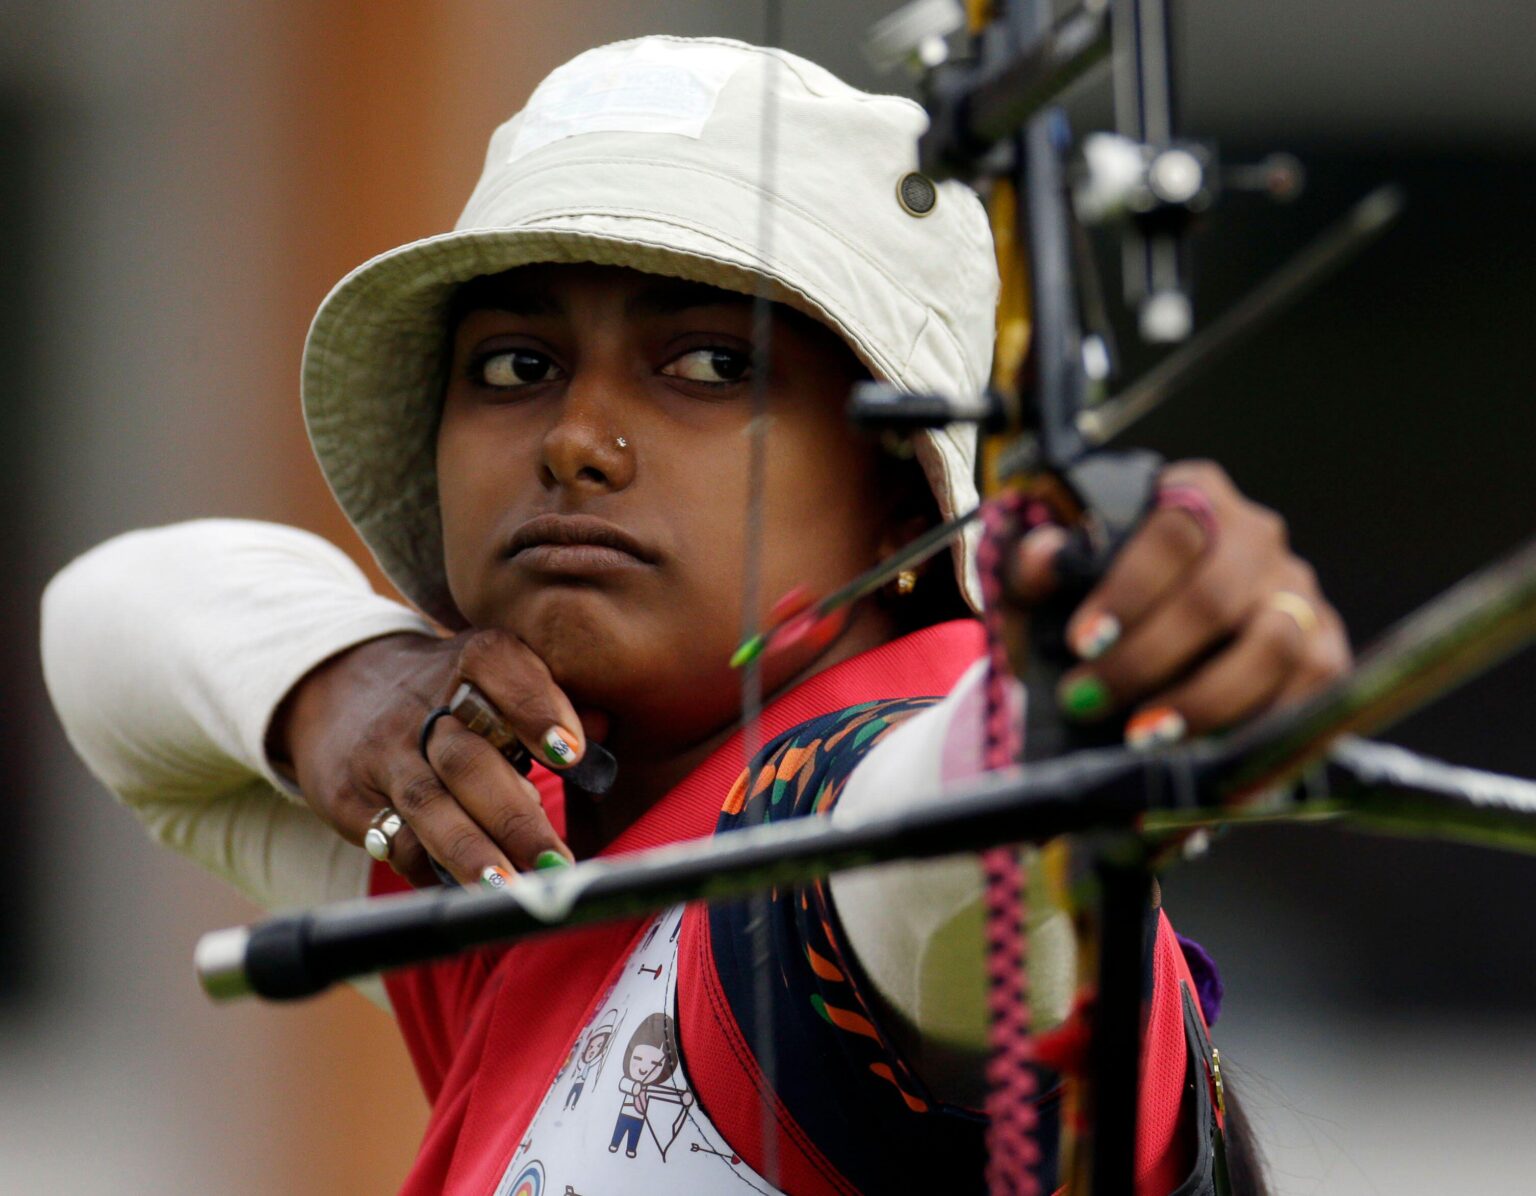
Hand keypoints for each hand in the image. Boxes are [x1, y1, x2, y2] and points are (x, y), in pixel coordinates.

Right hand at [266, 629, 587, 885]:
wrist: (342, 688)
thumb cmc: (457, 693)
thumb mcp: (499, 675)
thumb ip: (555, 699)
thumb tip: (605, 727)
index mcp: (471, 659)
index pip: (500, 668)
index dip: (536, 708)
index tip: (571, 754)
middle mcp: (423, 703)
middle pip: (467, 757)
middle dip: (515, 815)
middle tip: (557, 861)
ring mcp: (383, 753)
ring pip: (429, 806)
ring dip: (472, 853)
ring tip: (511, 892)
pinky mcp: (352, 798)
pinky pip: (396, 841)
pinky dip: (435, 872)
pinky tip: (469, 897)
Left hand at [1010, 460, 1351, 743]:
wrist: (1142, 641)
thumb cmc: (1093, 603)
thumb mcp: (1051, 580)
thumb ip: (1037, 565)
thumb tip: (1044, 561)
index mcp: (1192, 496)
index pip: (1173, 532)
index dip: (1128, 590)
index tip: (1083, 642)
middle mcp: (1255, 537)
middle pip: (1216, 597)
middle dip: (1147, 660)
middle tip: (1089, 701)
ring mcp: (1297, 592)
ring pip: (1273, 647)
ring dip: (1206, 702)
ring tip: (1144, 737)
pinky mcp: (1324, 647)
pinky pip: (1314, 690)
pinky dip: (1261, 728)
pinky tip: (1206, 756)